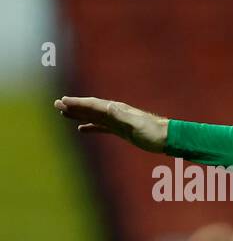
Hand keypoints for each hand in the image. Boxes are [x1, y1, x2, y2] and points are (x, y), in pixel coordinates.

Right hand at [53, 96, 168, 152]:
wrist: (168, 138)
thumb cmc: (154, 131)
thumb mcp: (136, 123)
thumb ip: (121, 116)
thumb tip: (106, 107)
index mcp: (117, 109)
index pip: (93, 104)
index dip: (77, 103)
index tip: (63, 102)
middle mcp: (115, 113)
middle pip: (90, 108)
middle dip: (74, 106)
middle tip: (56, 105)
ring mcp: (117, 122)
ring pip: (93, 116)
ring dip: (79, 114)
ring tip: (64, 114)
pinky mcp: (121, 131)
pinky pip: (101, 127)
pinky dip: (90, 126)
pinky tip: (81, 129)